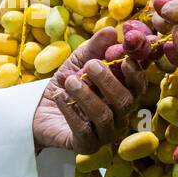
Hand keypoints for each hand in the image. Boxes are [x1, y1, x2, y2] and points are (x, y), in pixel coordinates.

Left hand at [33, 27, 147, 153]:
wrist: (39, 110)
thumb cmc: (67, 84)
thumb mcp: (79, 61)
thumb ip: (95, 47)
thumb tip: (112, 30)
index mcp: (123, 94)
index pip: (139, 86)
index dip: (136, 73)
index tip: (125, 59)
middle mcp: (119, 116)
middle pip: (124, 101)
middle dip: (108, 81)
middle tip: (90, 66)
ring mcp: (104, 133)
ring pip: (104, 116)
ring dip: (86, 95)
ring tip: (68, 80)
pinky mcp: (86, 146)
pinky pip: (84, 130)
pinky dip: (70, 110)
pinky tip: (58, 96)